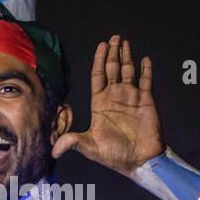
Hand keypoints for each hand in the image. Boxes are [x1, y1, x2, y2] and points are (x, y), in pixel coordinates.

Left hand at [51, 35, 163, 175]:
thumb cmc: (115, 155)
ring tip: (125, 42)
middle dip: (112, 53)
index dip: (99, 60)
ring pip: (128, 71)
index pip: (98, 75)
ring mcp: (131, 97)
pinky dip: (146, 70)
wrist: (140, 161)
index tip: (101, 46)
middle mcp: (115, 97)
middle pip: (112, 69)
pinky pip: (146, 81)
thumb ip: (72, 142)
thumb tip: (53, 150)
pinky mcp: (146, 101)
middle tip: (114, 38)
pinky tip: (145, 59)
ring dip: (127, 56)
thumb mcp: (90, 147)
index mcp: (101, 103)